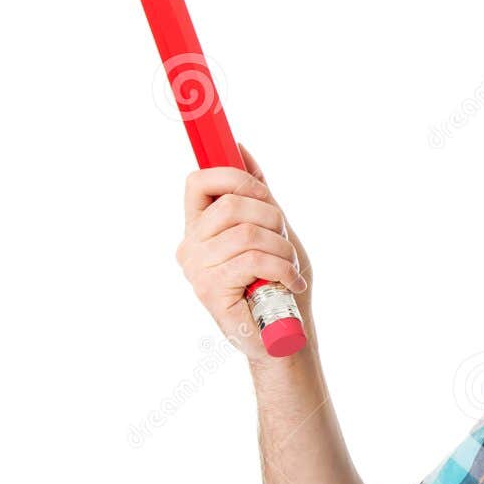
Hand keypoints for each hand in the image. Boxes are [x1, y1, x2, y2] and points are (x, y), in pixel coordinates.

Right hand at [174, 142, 312, 361]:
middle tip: (285, 240)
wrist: (284, 334)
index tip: (263, 191)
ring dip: (282, 248)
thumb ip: (255, 194)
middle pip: (232, 204)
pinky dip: (283, 268)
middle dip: (273, 217)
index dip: (232, 176)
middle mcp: (190, 248)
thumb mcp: (271, 230)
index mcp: (200, 229)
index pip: (198, 182)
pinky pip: (253, 259)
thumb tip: (239, 149)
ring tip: (290, 267)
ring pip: (248, 232)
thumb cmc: (277, 283)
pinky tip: (292, 283)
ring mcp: (197, 270)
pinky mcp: (210, 291)